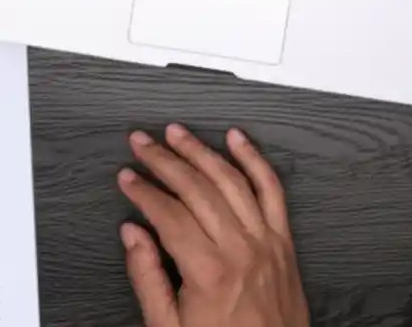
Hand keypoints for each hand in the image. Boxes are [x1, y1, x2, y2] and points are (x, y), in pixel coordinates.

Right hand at [118, 125, 308, 326]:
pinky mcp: (285, 245)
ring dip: (202, 151)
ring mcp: (267, 244)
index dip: (143, 191)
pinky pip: (273, 192)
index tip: (126, 177)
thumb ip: (147, 278)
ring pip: (232, 182)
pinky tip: (238, 140)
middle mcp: (242, 251)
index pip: (169, 214)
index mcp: (209, 272)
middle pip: (198, 189)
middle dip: (165, 160)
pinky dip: (256, 161)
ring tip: (177, 133)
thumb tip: (131, 233)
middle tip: (141, 142)